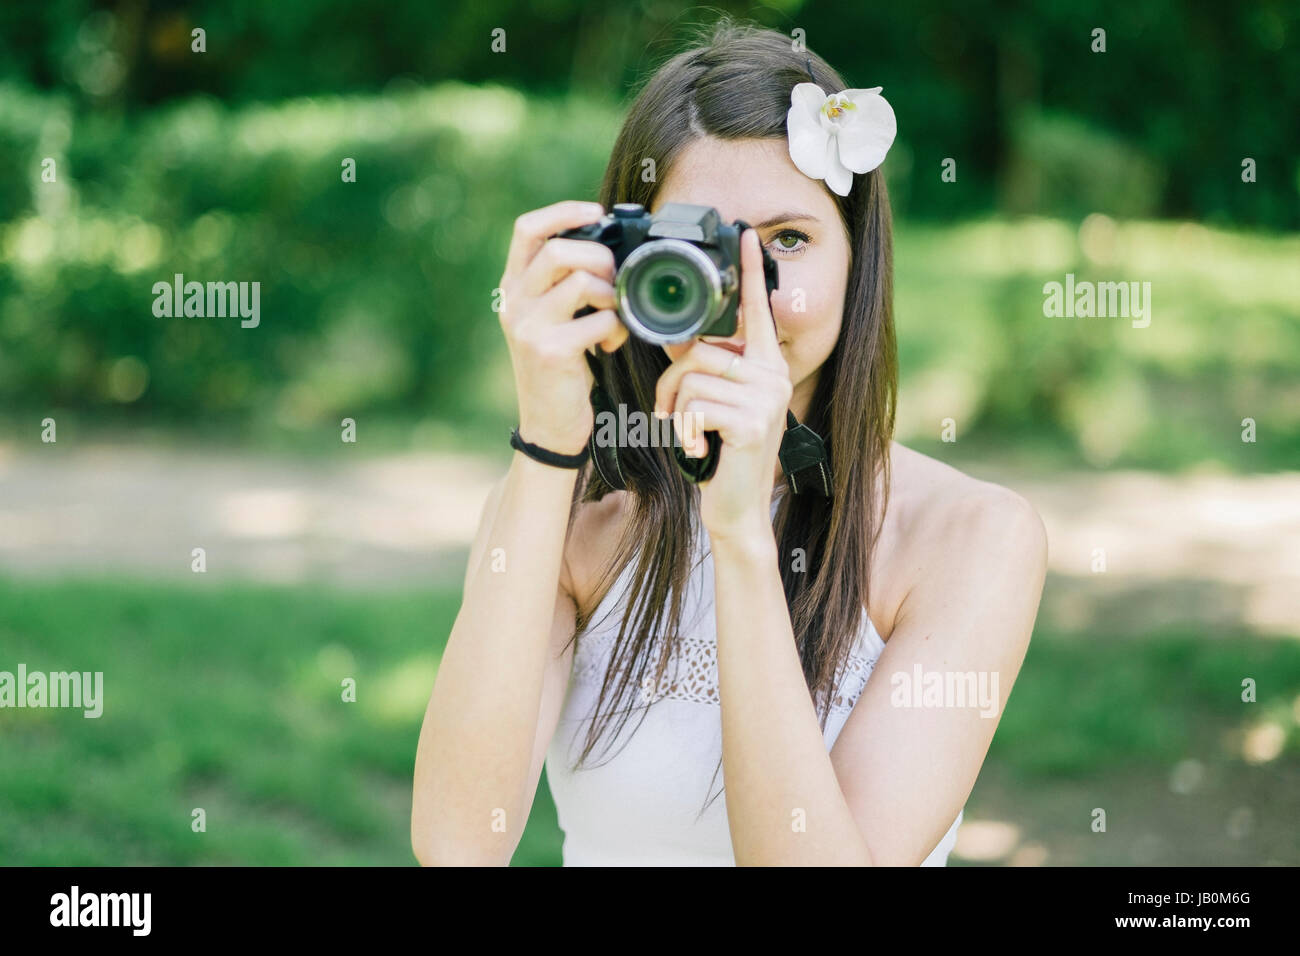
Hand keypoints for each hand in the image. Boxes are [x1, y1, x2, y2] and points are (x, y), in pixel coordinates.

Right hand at [497, 200, 630, 454]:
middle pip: (560, 248)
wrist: (548, 427)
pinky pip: (599, 319)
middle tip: (614, 283)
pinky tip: (611, 345)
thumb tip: (605, 247)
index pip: (527, 229)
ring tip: (613, 318)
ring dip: (611, 295)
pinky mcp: (551, 351)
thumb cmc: (560, 370)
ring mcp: (528, 327)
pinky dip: (616, 329)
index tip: (596, 213)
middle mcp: (514, 303)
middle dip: (601, 258)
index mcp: (513, 288)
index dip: (563, 212)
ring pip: (581, 279)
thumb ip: (563, 285)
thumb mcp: (550, 320)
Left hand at [653, 229, 791, 541]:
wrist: (737, 510)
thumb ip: (708, 373)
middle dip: (671, 385)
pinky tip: (698, 449)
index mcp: (765, 366)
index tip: (744, 238)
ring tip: (687, 435)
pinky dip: (684, 430)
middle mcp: (773, 375)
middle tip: (671, 416)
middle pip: (700, 351)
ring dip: (674, 410)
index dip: (749, 273)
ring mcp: (766, 398)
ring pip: (692, 379)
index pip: (758, 310)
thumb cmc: (720, 456)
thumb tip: (682, 343)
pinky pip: (695, 405)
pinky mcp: (752, 422)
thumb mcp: (715, 407)